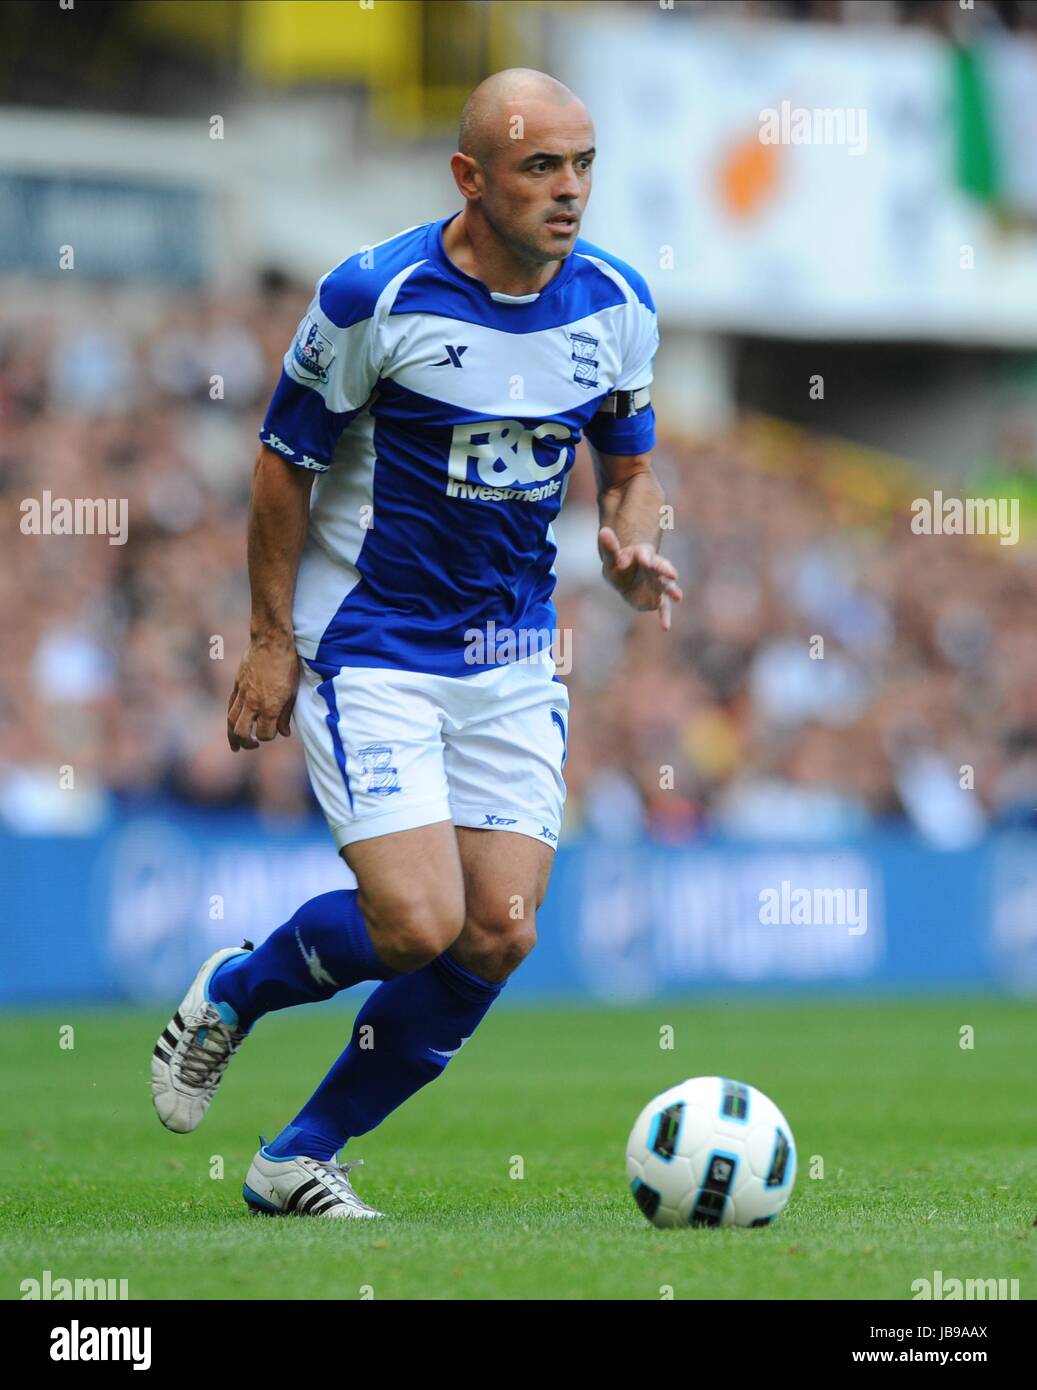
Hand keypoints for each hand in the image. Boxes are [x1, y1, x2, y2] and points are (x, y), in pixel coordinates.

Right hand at [227, 636, 298, 750]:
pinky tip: (232, 724)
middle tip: (252, 745)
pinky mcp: (237, 684)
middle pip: (242, 732)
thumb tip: (284, 733)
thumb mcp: (293, 692)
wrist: (271, 640)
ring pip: (231, 721)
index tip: (274, 733)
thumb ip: (286, 715)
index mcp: (270, 706)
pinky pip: (230, 706)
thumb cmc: (287, 665)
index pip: (265, 734)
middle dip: (246, 743)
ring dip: (233, 735)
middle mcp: (253, 703)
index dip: (269, 737)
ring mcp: (243, 694)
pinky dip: (230, 718)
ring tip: (236, 745)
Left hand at [598, 525, 682, 630]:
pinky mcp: (657, 598)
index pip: (647, 555)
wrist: (625, 577)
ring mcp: (658, 583)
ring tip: (678, 597)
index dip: (646, 558)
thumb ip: (611, 547)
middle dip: (666, 571)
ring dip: (672, 590)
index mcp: (644, 555)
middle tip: (673, 574)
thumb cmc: (619, 565)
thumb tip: (603, 531)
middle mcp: (655, 568)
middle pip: (662, 568)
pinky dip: (664, 616)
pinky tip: (665, 627)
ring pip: (666, 586)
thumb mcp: (612, 558)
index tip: (646, 560)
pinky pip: (663, 607)